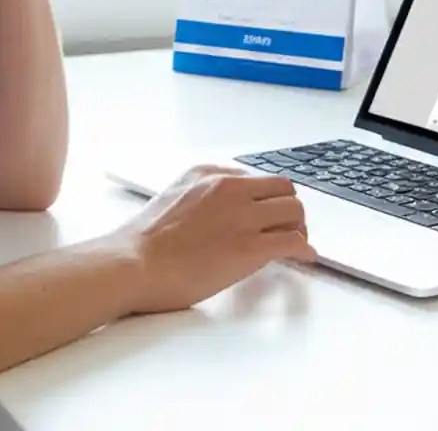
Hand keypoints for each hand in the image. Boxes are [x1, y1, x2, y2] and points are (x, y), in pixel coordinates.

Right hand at [117, 166, 316, 314]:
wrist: (132, 263)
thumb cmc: (142, 242)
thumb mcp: (171, 197)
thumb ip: (200, 196)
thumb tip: (219, 212)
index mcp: (208, 174)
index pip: (255, 178)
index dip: (266, 200)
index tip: (268, 214)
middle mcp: (229, 188)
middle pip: (283, 189)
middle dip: (289, 209)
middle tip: (287, 228)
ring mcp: (242, 216)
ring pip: (294, 211)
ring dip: (300, 227)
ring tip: (296, 243)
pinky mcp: (250, 247)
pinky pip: (293, 241)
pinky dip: (305, 249)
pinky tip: (304, 257)